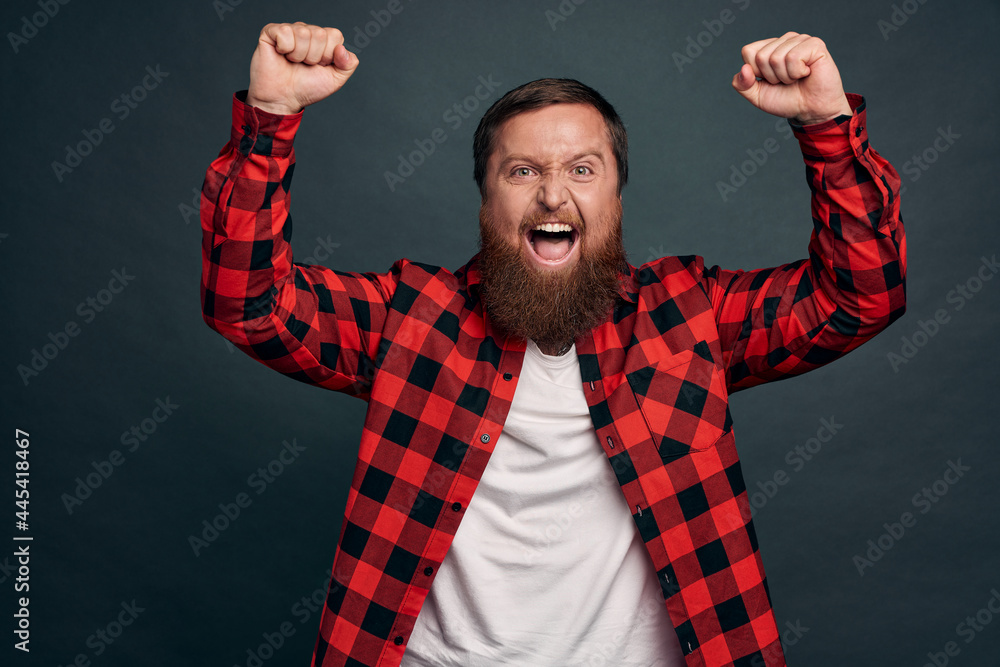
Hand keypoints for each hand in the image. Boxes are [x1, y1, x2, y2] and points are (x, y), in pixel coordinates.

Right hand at [246, 22, 358, 114]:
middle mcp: (307, 31)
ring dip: (299, 55)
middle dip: (314, 57)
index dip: (328, 55)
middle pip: (320, 34)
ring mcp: (289, 30)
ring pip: (303, 33)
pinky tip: (281, 55)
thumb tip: (342, 48)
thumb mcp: (335, 80)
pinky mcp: (271, 32)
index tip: (319, 66)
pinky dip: (285, 49)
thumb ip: (349, 65)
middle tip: (305, 65)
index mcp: (323, 39)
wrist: (284, 99)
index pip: (335, 35)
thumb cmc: (307, 88)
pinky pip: (285, 32)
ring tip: (293, 62)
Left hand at [732, 32, 851, 124]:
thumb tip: (744, 69)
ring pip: (776, 58)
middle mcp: (785, 40)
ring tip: (797, 78)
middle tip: (786, 81)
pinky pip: (792, 58)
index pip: (748, 51)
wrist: (811, 111)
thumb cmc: (787, 100)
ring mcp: (800, 40)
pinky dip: (796, 73)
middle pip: (761, 56)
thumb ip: (742, 84)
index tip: (771, 80)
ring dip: (785, 77)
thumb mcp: (757, 96)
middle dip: (771, 77)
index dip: (756, 72)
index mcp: (770, 47)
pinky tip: (806, 73)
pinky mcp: (814, 44)